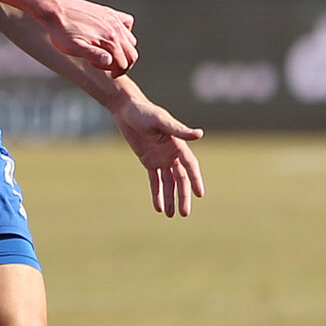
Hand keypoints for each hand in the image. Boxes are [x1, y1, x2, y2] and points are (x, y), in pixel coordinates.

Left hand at [34, 0, 136, 75]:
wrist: (55, 8)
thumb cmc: (61, 31)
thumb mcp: (73, 48)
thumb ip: (93, 54)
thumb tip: (109, 62)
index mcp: (109, 39)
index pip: (123, 64)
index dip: (113, 71)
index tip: (97, 67)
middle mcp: (116, 29)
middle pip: (131, 54)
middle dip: (120, 64)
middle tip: (101, 64)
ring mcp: (115, 19)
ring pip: (131, 41)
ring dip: (121, 51)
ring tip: (101, 51)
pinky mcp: (110, 13)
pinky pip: (128, 24)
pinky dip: (124, 33)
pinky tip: (110, 36)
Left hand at [113, 93, 206, 217]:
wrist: (126, 109)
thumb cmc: (145, 112)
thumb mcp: (161, 121)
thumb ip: (179, 130)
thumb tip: (200, 134)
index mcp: (178, 144)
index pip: (190, 166)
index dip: (196, 180)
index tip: (200, 194)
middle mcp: (172, 154)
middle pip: (180, 179)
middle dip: (182, 196)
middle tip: (185, 213)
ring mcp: (161, 159)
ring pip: (168, 183)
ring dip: (170, 198)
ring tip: (171, 215)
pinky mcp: (148, 161)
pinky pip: (154, 180)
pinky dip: (157, 193)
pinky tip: (158, 206)